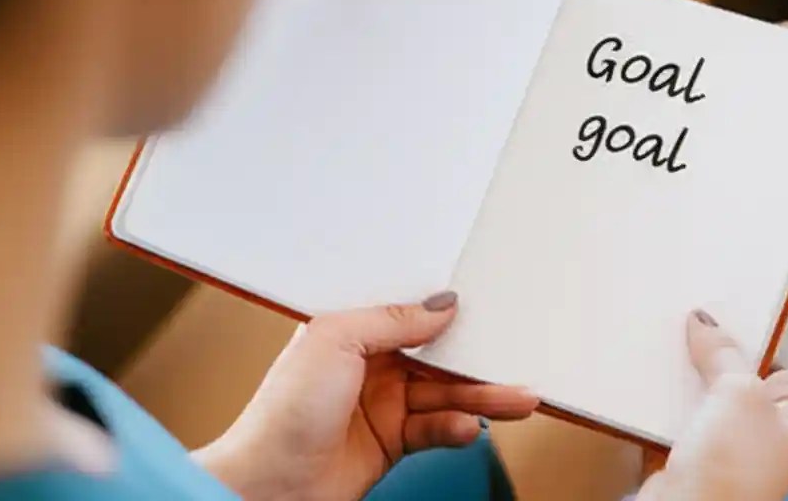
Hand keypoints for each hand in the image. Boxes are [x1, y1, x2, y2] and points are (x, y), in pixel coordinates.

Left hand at [194, 292, 538, 499]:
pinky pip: (436, 429)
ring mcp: (380, 405)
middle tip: (518, 360)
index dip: (445, 309)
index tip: (485, 306)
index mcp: (347, 330)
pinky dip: (456, 428)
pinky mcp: (390, 443)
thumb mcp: (334, 341)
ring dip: (481, 398)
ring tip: (518, 400)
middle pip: (436, 356)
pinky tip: (469, 428)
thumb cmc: (283, 412)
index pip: (408, 311)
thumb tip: (441, 304)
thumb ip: (392, 319)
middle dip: (478, 359)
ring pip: (444, 394)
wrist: (269, 487)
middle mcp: (366, 365)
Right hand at [637, 311, 787, 500]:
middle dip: (711, 362)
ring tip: (664, 361)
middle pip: (737, 382)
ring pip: (702, 402)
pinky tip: (647, 394)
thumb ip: (724, 353)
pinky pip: (674, 423)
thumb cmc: (734, 469)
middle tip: (689, 336)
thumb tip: (706, 324)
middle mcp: (764, 439)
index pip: (783, 369)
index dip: (755, 346)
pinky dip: (659, 410)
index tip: (724, 322)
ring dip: (681, 386)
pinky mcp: (689, 461)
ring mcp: (725, 452)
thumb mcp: (739, 392)